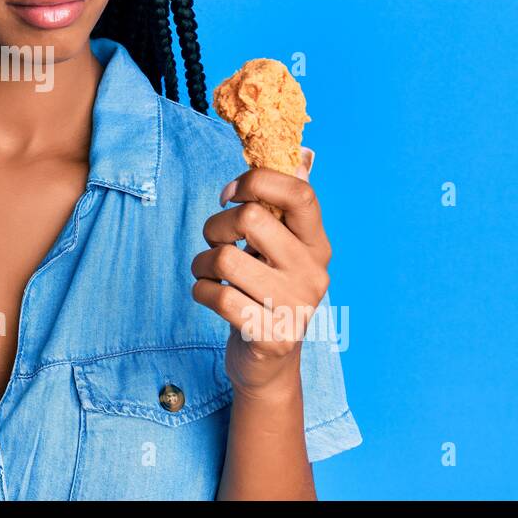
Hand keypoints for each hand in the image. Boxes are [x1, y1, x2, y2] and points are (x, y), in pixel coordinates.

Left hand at [190, 146, 330, 398]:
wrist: (268, 364)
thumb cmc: (266, 292)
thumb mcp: (281, 249)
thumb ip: (285, 206)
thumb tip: (303, 153)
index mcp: (317, 244)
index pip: (299, 193)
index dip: (256, 181)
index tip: (229, 195)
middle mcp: (313, 273)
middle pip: (250, 218)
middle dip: (215, 226)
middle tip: (215, 243)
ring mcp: (294, 307)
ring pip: (225, 258)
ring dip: (202, 263)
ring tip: (208, 273)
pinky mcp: (269, 336)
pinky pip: (216, 296)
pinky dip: (200, 291)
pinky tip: (209, 296)